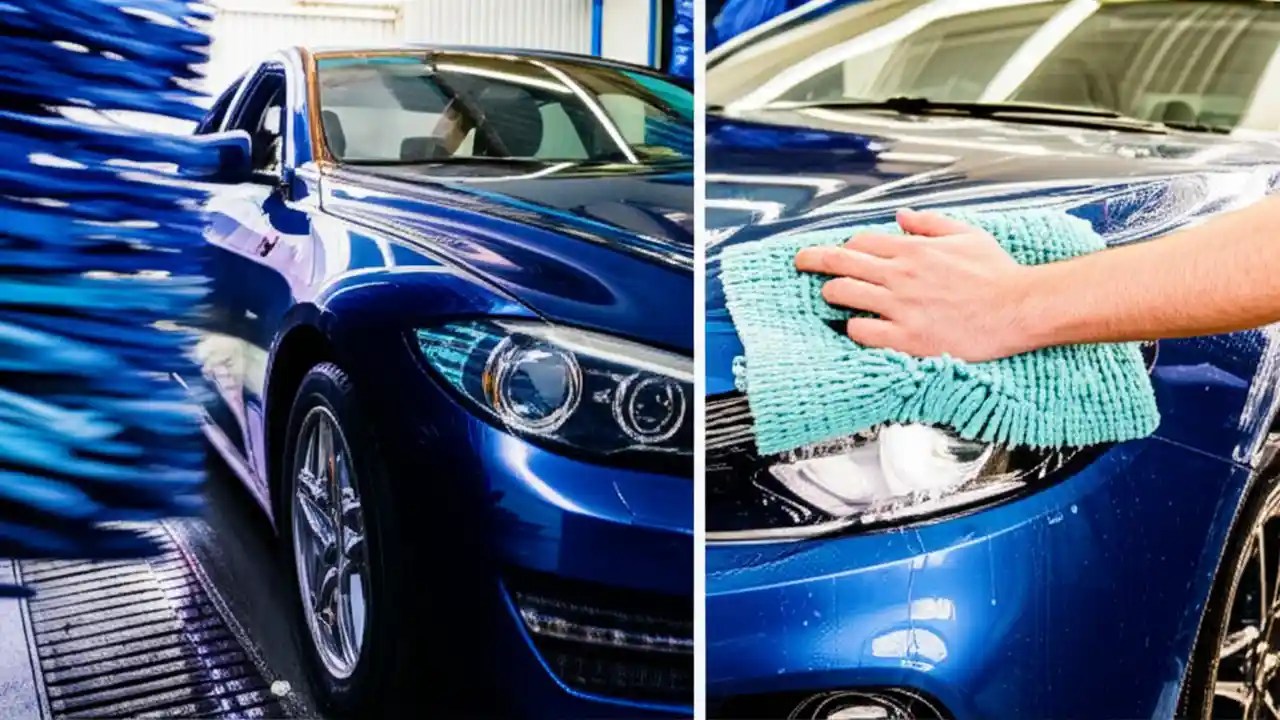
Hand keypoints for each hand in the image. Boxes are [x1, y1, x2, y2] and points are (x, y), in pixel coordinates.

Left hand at [794, 208, 1039, 361]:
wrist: (1019, 308)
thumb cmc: (998, 275)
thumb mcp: (967, 235)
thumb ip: (929, 223)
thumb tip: (901, 216)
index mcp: (914, 249)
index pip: (861, 242)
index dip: (846, 247)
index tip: (839, 253)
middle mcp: (901, 275)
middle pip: (841, 263)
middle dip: (813, 260)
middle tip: (800, 261)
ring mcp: (901, 307)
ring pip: (844, 295)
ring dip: (831, 294)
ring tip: (828, 297)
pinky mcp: (906, 337)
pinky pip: (861, 332)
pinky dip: (853, 328)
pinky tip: (856, 327)